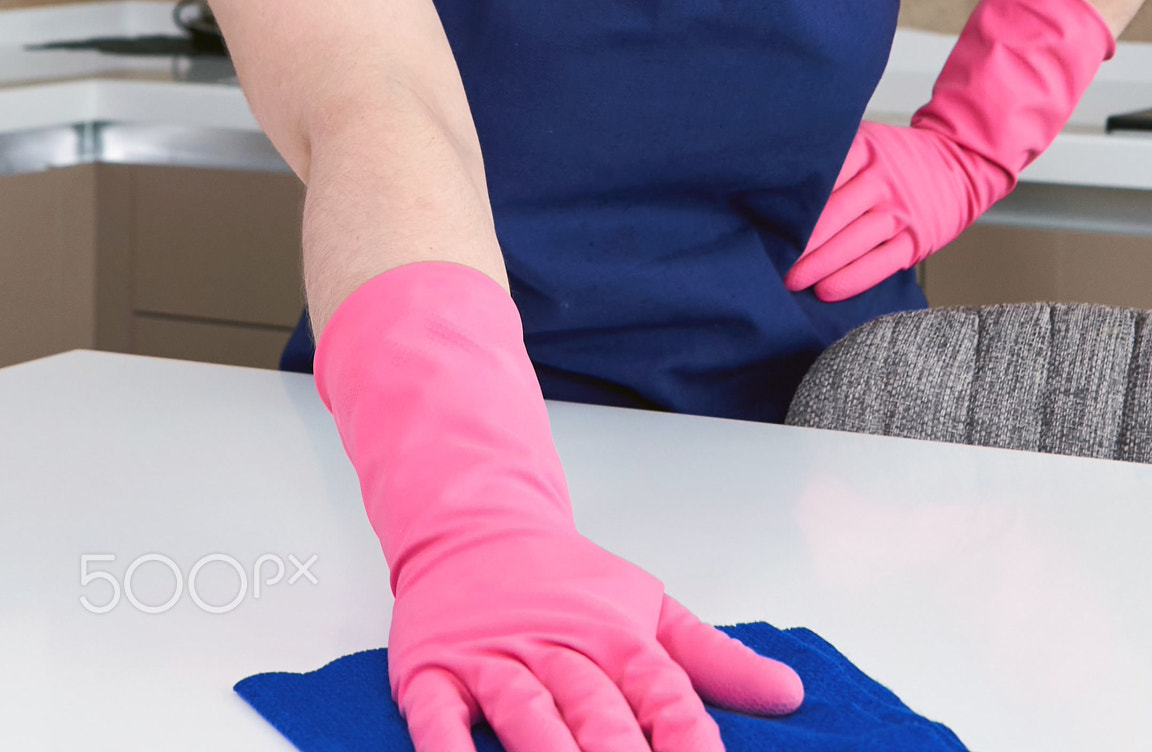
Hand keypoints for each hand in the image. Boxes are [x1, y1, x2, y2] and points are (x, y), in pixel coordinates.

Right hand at [393, 542, 802, 751]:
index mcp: (615, 635)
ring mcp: (494, 659)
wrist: (473, 523)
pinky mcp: (434, 670)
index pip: (664, 694)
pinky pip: (440, 719)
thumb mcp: (646, 607)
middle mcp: (558, 646)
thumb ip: (712, 658)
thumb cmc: (565, 581)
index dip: (690, 743)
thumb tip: (789, 694)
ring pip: (528, 718)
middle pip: (599, 715)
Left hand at [783, 119, 989, 303]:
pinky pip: (880, 263)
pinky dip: (852, 279)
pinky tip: (826, 290)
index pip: (824, 175)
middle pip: (835, 212)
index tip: (766, 218)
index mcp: (866, 149)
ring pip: (855, 241)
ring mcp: (901, 212)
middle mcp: (884, 179)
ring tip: (792, 279)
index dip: (795, 201)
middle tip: (771, 258)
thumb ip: (835, 157)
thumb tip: (780, 184)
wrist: (960, 164)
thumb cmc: (897, 158)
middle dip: (801, 240)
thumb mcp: (869, 141)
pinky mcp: (916, 240)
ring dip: (820, 264)